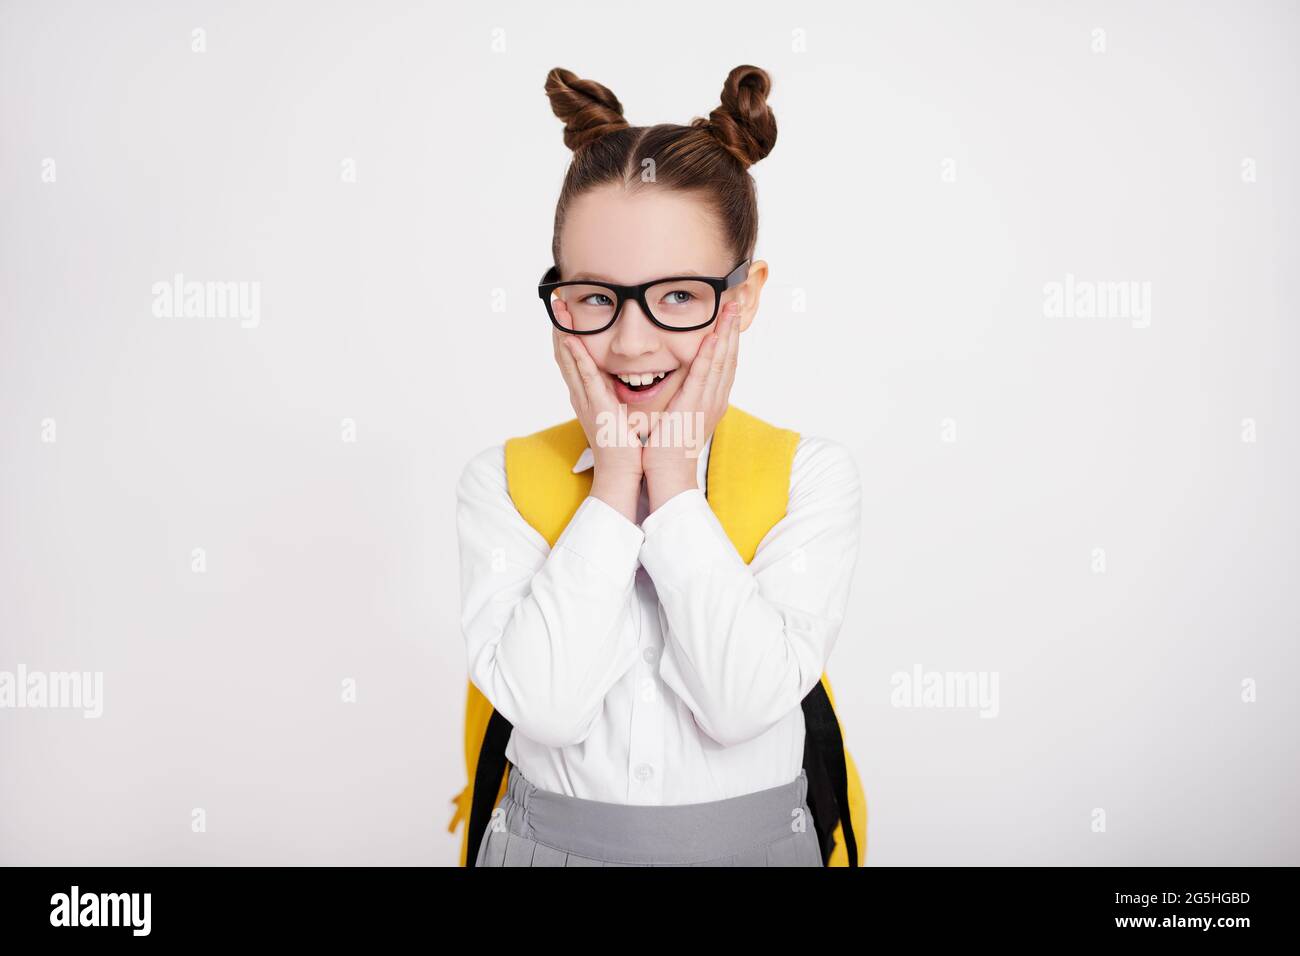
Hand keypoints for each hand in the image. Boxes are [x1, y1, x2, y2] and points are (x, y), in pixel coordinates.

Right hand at [552, 301, 641, 520]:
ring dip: (563, 334)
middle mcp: (582, 395)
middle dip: (560, 327)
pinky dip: (576, 356)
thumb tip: (626, 378)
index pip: (574, 359)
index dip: (568, 334)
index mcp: (589, 395)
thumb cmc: (626, 446)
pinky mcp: (596, 406)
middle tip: (556, 302)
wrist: (623, 472)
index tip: (566, 312)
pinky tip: (571, 339)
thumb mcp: (620, 411)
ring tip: (559, 311)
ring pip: (570, 360)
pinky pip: (584, 377)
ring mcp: (586, 400)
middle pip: (565, 355)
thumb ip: (618, 394)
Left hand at [643, 303, 739, 508]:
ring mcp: (708, 404)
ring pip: (722, 362)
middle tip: (737, 304)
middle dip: (733, 330)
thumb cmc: (667, 449)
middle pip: (729, 358)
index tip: (730, 317)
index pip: (724, 364)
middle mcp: (715, 400)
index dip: (729, 339)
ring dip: (727, 335)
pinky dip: (711, 356)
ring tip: (731, 311)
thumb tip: (680, 382)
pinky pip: (705, 377)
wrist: (666, 473)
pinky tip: (714, 338)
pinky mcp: (695, 408)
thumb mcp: (680, 415)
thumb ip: (683, 396)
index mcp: (711, 401)